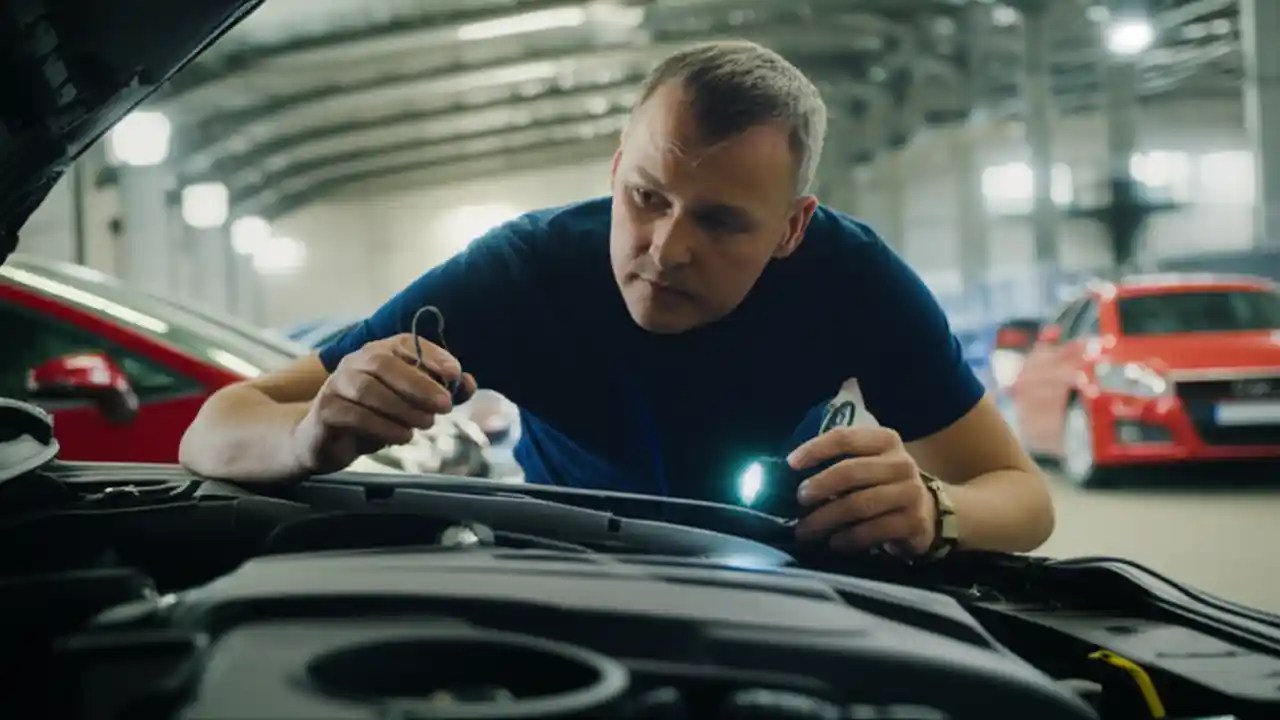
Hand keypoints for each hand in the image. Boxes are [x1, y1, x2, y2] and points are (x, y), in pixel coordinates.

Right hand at [290, 334, 476, 474]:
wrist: (324, 441)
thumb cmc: (372, 417)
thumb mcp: (410, 405)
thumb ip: (440, 393)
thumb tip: (468, 384)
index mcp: (378, 352)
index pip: (406, 344)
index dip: (432, 356)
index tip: (455, 374)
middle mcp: (354, 362)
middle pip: (384, 364)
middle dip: (419, 384)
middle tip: (445, 406)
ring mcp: (336, 384)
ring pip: (369, 389)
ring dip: (403, 408)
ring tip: (426, 425)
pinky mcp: (325, 411)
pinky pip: (354, 415)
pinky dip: (384, 427)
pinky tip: (403, 437)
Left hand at [789, 427, 935, 554]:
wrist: (929, 512)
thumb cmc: (884, 484)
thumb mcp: (868, 463)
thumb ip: (838, 462)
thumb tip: (791, 475)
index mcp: (885, 441)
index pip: (845, 438)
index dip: (815, 449)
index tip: (791, 464)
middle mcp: (901, 463)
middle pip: (850, 471)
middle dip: (819, 487)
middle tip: (799, 500)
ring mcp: (910, 493)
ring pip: (859, 504)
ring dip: (826, 519)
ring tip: (806, 530)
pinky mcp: (914, 522)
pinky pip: (873, 530)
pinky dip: (849, 538)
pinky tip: (834, 543)